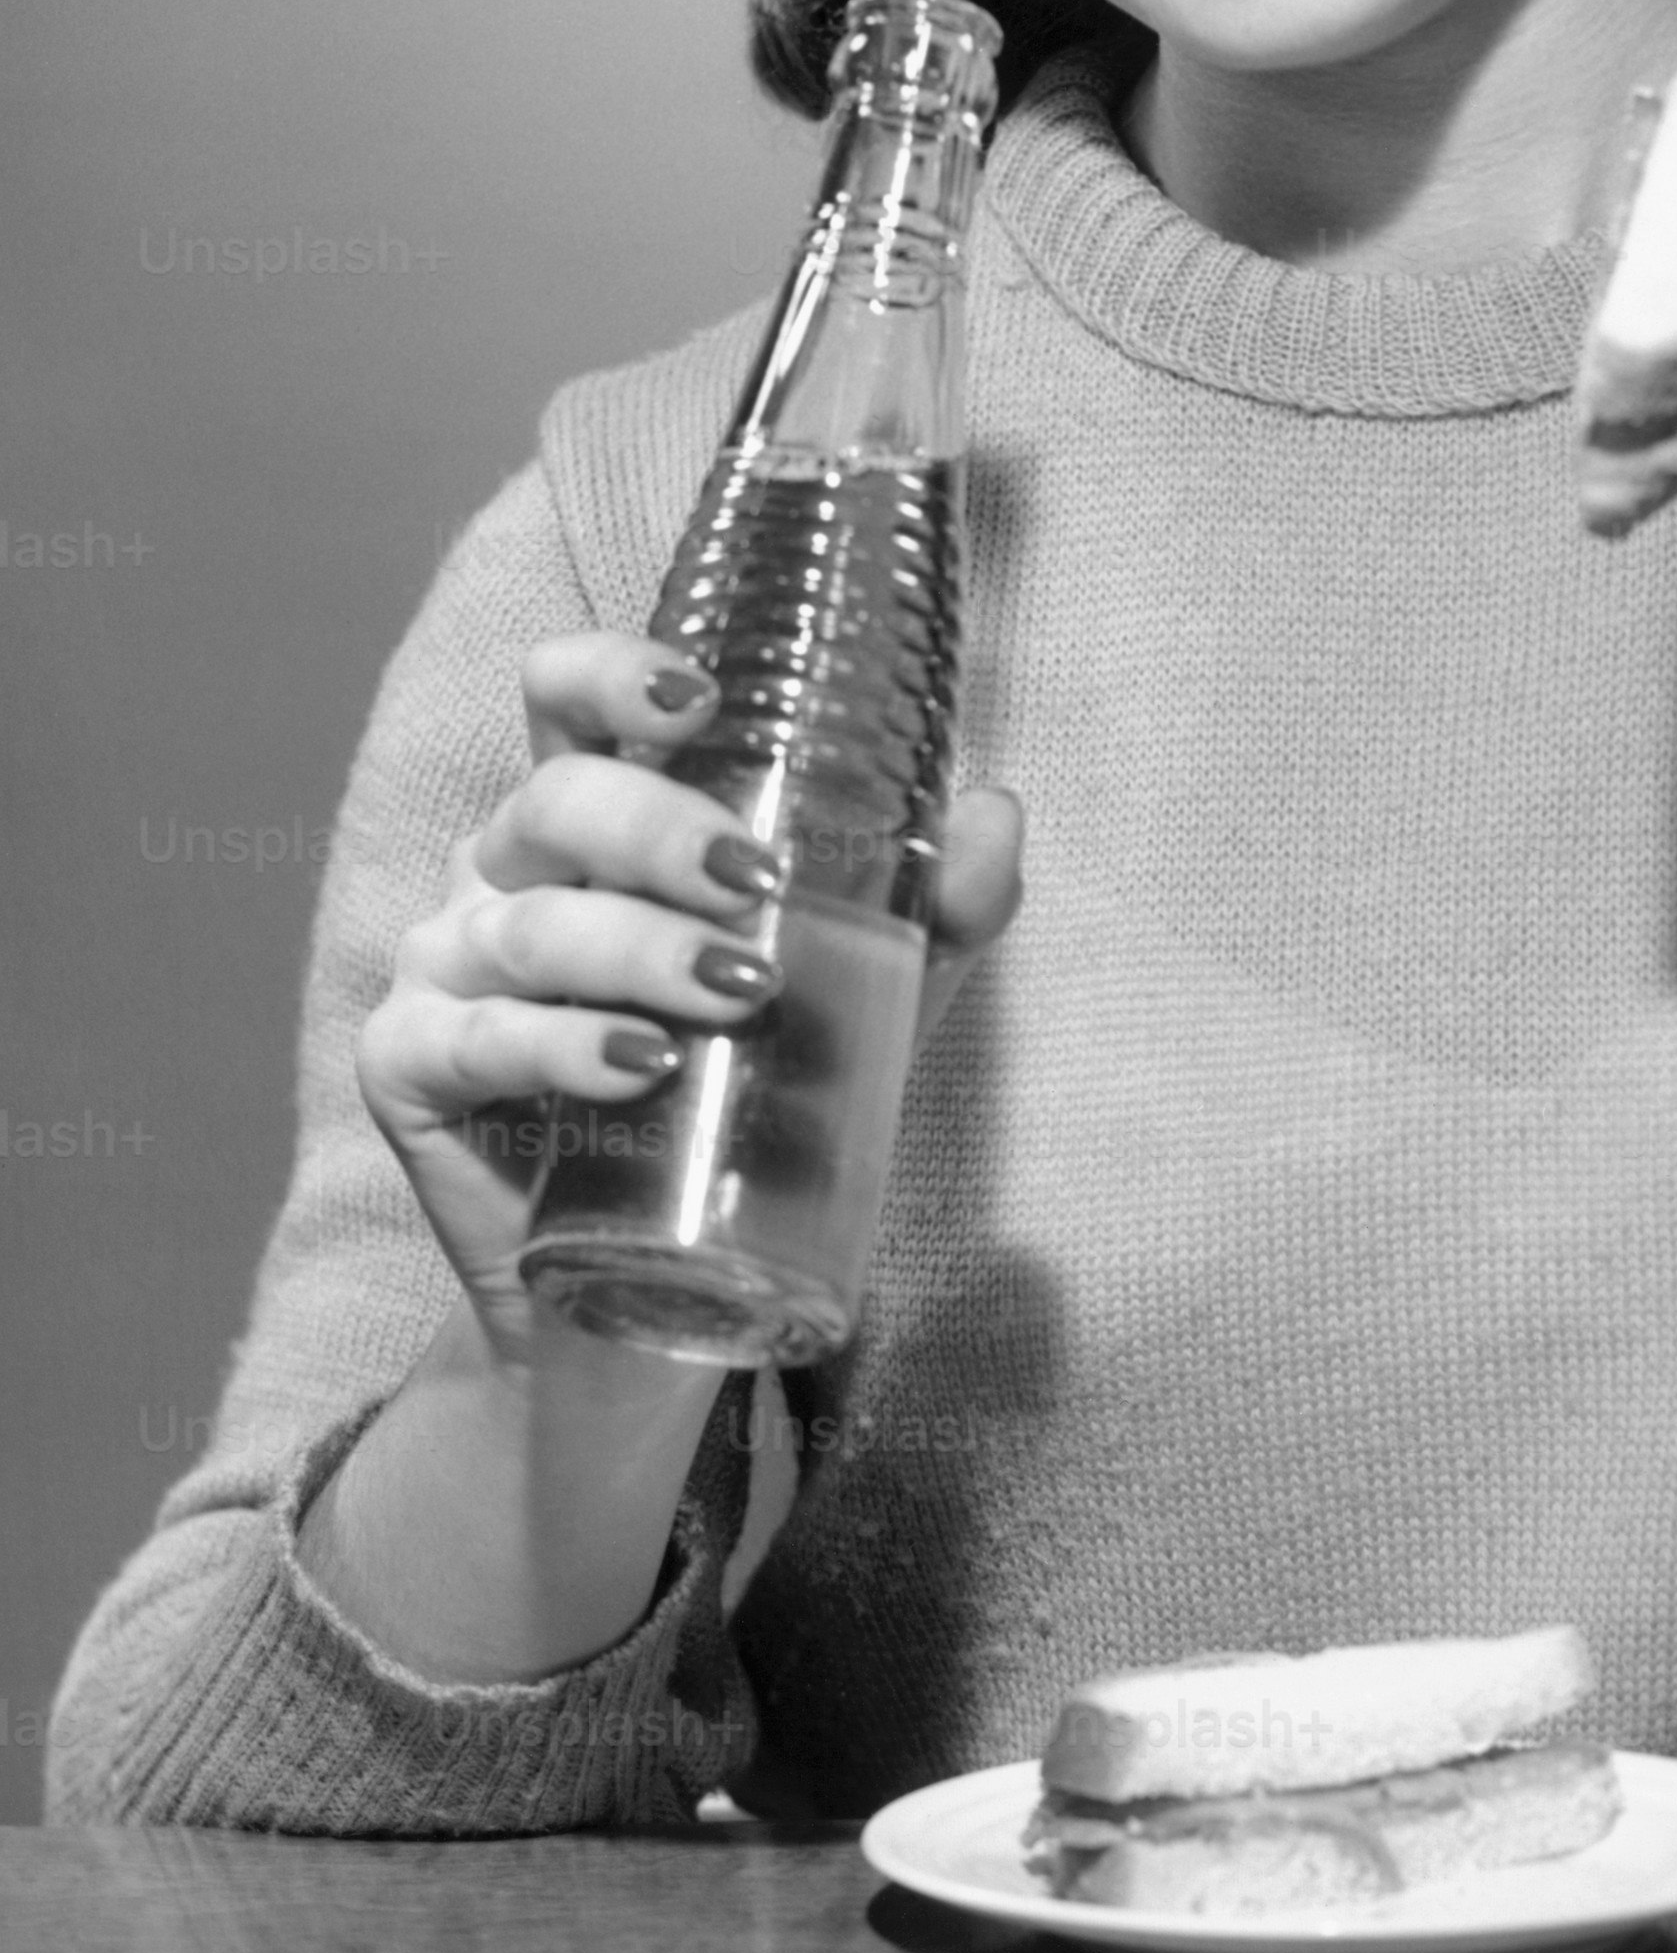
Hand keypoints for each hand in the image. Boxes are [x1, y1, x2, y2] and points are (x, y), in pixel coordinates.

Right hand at [356, 631, 1022, 1361]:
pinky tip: (639, 1064)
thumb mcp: (866, 990)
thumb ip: (937, 903)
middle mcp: (502, 872)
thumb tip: (992, 811)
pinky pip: (471, 1038)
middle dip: (660, 829)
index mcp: (591, 823)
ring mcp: (443, 965)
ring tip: (741, 990)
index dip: (613, 674)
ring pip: (529, 926)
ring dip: (639, 950)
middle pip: (556, 802)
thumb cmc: (753, 1094)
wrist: (661, 1278)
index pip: (565, 698)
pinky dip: (560, 1046)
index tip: (701, 700)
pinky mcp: (407, 1067)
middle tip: (758, 881)